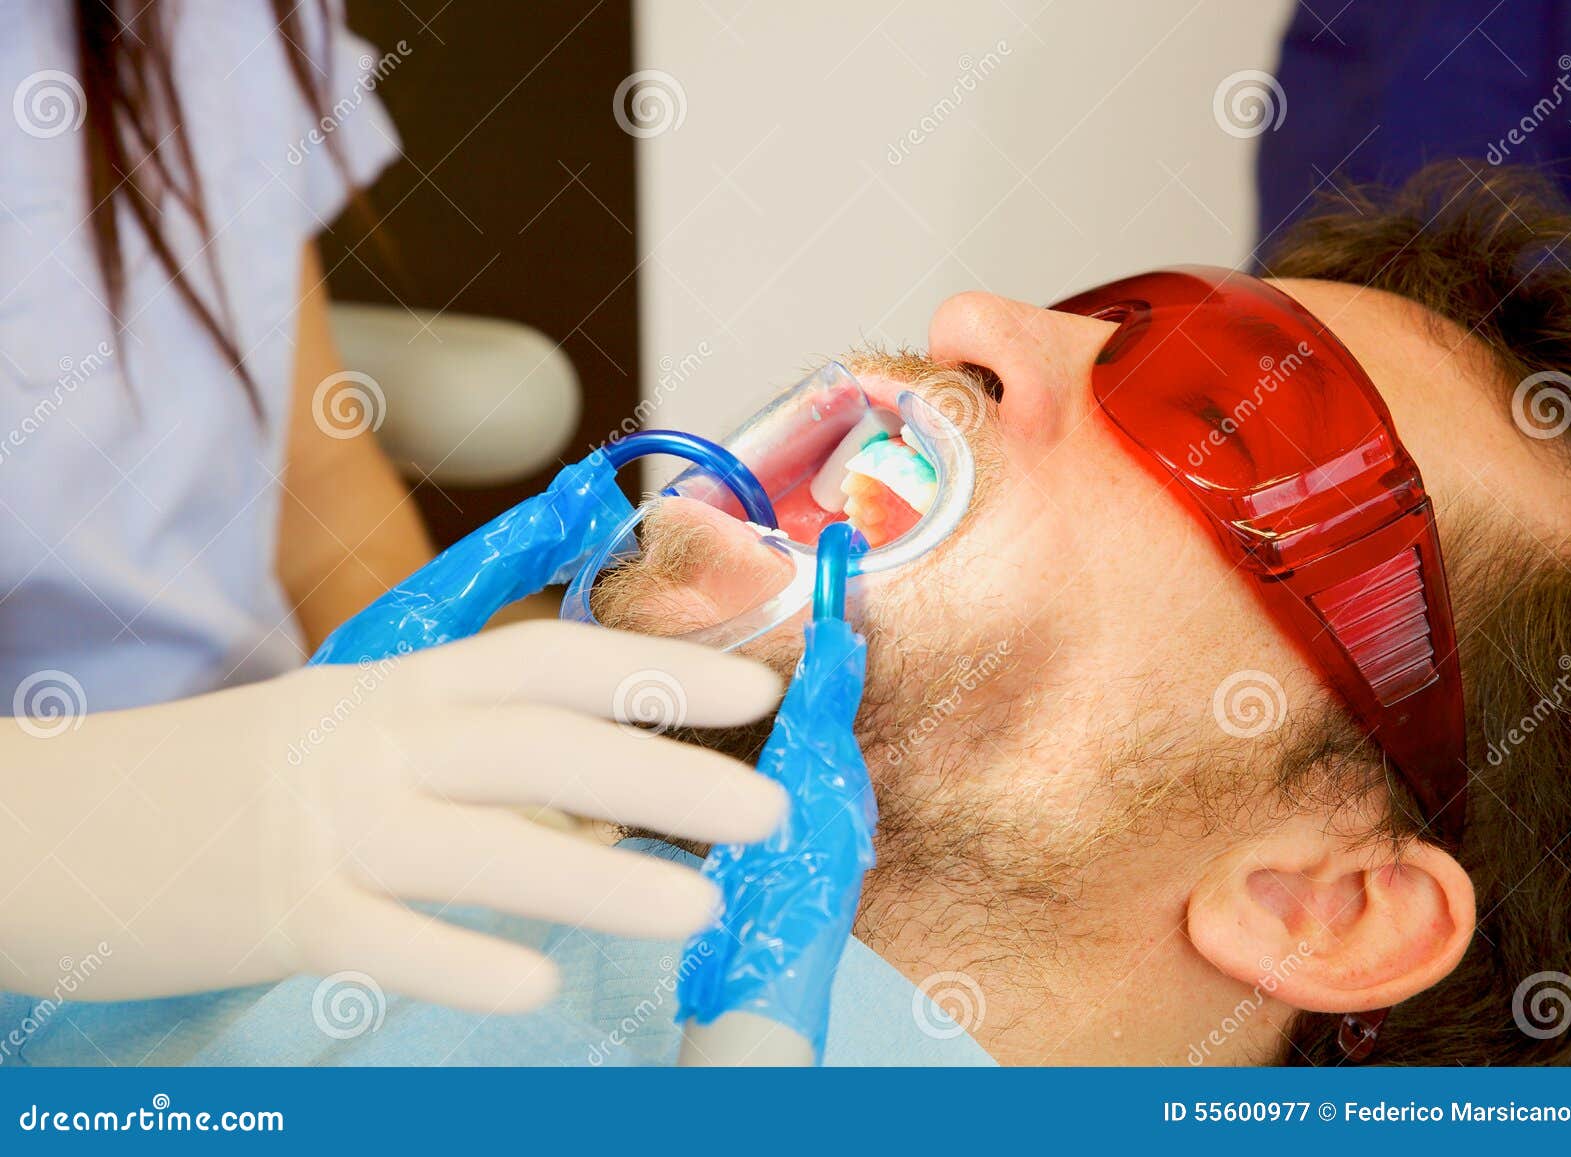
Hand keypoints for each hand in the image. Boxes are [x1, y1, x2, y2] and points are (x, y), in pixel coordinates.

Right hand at [0, 622, 784, 1012]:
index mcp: (397, 685)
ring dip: (603, 883)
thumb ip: (467, 760)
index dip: (654, 671)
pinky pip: (388, 941)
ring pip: (487, 845)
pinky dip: (464, 962)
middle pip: (542, 747)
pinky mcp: (278, 915)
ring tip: (699, 911)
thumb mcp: (349, 735)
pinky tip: (532, 987)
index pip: (548, 662)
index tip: (753, 692)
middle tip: (769, 814)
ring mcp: (326, 828)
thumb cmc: (226, 778)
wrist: (50, 822)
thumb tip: (602, 811)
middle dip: (665, 777)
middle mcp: (374, 741)